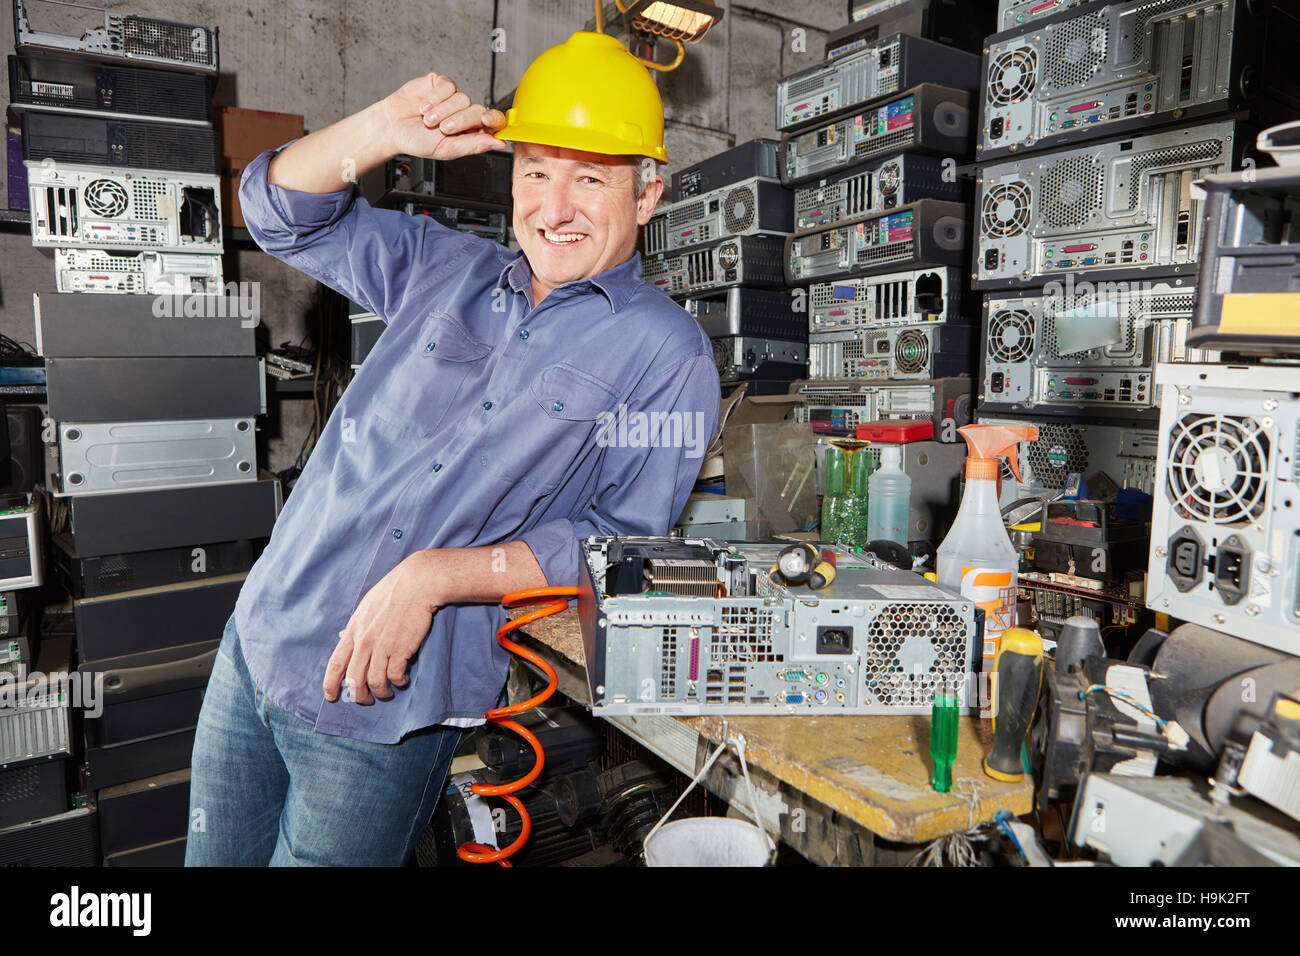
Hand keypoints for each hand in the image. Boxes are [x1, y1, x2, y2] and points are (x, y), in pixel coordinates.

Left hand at [324, 551, 441, 704]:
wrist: (418, 583)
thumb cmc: (394, 591)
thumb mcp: (366, 606)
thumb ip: (355, 625)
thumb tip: (342, 636)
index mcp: (353, 630)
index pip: (336, 663)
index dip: (330, 683)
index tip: (331, 696)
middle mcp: (364, 641)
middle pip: (354, 679)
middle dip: (358, 695)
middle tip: (366, 700)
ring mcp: (382, 646)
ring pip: (374, 682)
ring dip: (380, 692)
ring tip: (387, 692)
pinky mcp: (401, 649)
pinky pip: (395, 676)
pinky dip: (398, 682)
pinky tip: (403, 679)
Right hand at [381, 73, 507, 160]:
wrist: (393, 127)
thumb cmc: (418, 141)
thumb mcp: (447, 149)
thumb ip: (474, 145)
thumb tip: (500, 144)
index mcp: (471, 131)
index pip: (493, 123)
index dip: (494, 120)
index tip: (486, 120)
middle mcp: (465, 113)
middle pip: (478, 110)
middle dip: (459, 121)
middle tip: (442, 129)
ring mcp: (454, 97)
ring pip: (462, 98)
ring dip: (443, 111)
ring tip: (428, 120)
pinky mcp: (441, 84)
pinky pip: (448, 86)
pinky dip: (435, 97)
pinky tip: (424, 106)